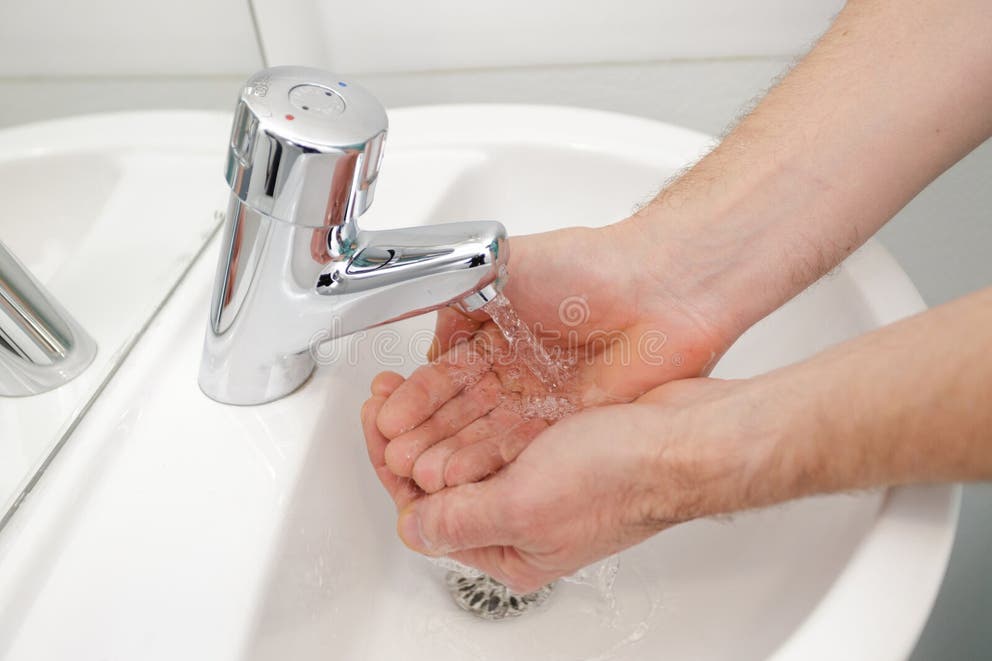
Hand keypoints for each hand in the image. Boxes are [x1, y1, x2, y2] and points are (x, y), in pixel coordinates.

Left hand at [363, 376, 770, 592]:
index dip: (390, 467)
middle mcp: (518, 521)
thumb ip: (459, 519)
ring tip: (405, 386)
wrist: (684, 438)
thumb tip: (412, 526)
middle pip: (438, 482)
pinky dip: (467, 408)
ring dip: (431, 419)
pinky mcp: (552, 449)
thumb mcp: (525, 507)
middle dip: (405, 439)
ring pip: (462, 452)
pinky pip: (491, 430)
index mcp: (508, 549)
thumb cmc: (622, 478)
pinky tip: (452, 381)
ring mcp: (535, 483)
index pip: (425, 515)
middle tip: (383, 400)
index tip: (375, 424)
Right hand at [371, 224, 732, 493]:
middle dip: (427, 433)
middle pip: (462, 410)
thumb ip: (458, 302)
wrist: (659, 288)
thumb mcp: (505, 267)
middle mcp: (518, 368)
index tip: (388, 416)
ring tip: (418, 472)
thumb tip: (426, 333)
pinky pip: (524, 448)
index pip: (448, 372)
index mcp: (499, 331)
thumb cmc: (589, 266)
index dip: (418, 396)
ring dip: (452, 454)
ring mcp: (544, 398)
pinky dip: (491, 463)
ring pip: (487, 433)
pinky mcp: (571, 423)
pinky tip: (461, 476)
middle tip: (394, 454)